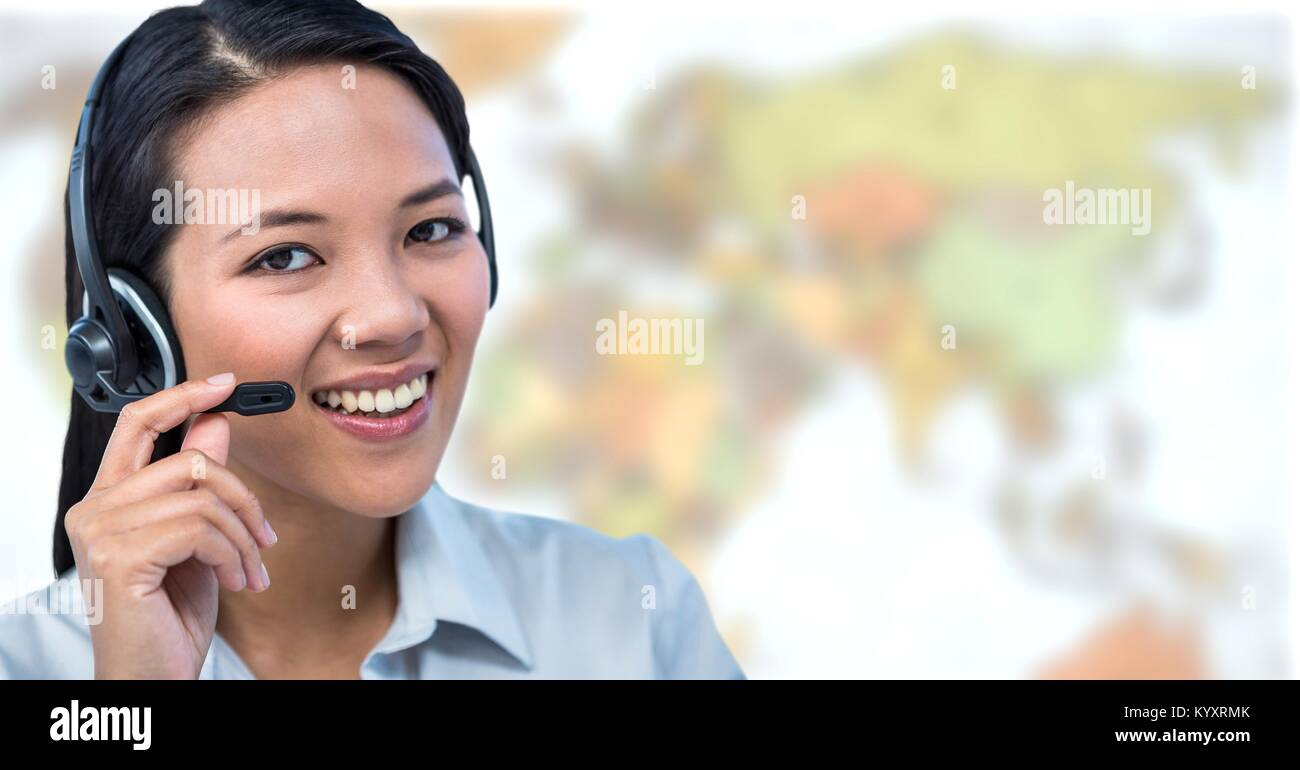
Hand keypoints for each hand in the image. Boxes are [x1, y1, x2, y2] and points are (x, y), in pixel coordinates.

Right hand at [66, 373, 276, 678]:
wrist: (153, 678)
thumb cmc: (169, 617)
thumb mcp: (197, 540)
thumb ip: (199, 484)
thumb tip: (216, 424)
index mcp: (108, 500)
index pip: (137, 423)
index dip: (182, 396)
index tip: (226, 384)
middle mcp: (94, 509)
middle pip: (190, 460)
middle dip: (244, 498)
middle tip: (265, 539)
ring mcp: (101, 531)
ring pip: (203, 496)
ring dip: (244, 536)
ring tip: (250, 571)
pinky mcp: (119, 555)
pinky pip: (201, 528)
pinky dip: (232, 554)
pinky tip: (236, 581)